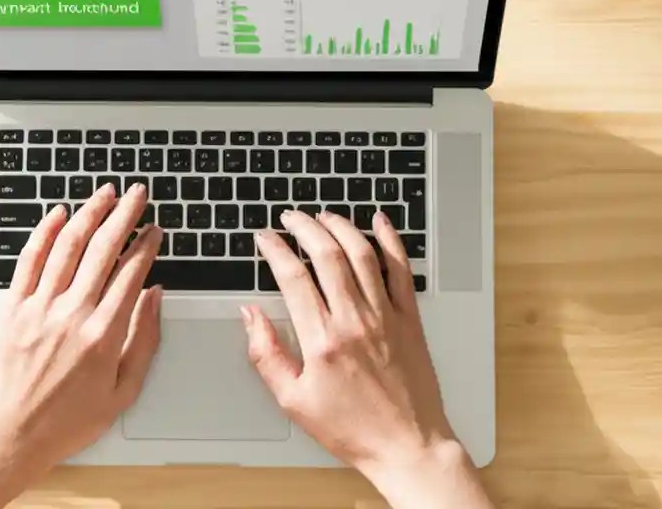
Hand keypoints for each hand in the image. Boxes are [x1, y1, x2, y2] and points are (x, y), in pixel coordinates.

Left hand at [0, 183, 162, 468]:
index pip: (131, 273)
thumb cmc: (68, 420)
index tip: (155, 229)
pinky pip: (30, 259)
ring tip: (106, 193)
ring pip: (68, 246)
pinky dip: (45, 232)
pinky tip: (59, 214)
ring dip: (90, 213)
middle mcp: (72, 314)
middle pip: (104, 249)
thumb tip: (155, 297)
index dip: (147, 245)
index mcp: (104, 335)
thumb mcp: (123, 391)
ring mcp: (40, 308)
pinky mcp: (14, 308)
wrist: (12, 432)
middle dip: (125, 215)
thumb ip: (144, 340)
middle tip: (138, 194)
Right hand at [244, 210, 491, 508]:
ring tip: (323, 215)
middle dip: (304, 227)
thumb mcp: (292, 401)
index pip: (293, 277)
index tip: (264, 238)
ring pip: (362, 254)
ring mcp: (386, 316)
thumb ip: (266, 354)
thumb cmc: (352, 429)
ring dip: (340, 226)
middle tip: (290, 217)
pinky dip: (391, 241)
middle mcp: (354, 321)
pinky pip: (401, 270)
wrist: (407, 445)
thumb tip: (250, 316)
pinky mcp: (410, 319)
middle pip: (326, 254)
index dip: (275, 250)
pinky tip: (380, 223)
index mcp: (322, 340)